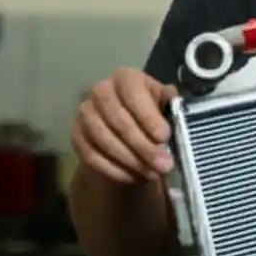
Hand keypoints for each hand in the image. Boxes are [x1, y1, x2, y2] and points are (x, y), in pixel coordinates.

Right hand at [72, 66, 177, 183]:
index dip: (148, 117)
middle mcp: (100, 91)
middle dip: (143, 146)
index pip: (133, 94)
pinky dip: (115, 170)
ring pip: (104, 140)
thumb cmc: (151, 112)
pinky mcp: (76, 136)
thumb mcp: (165, 103)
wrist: (127, 126)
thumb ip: (172, 106)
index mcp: (125, 78)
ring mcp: (85, 113)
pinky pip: (92, 156)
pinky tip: (134, 177)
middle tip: (163, 165)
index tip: (164, 137)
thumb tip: (178, 112)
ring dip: (130, 161)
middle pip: (118, 120)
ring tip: (152, 174)